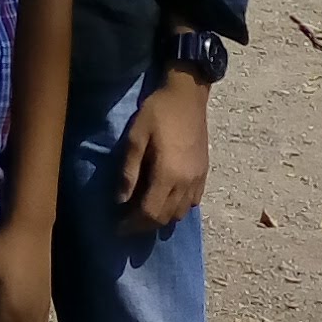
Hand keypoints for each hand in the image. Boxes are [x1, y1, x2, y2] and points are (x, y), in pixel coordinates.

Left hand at [119, 70, 211, 227]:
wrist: (187, 95)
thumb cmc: (158, 112)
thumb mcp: (136, 137)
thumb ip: (129, 171)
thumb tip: (121, 200)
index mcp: (168, 175)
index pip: (150, 213)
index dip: (133, 224)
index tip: (118, 226)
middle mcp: (186, 183)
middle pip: (165, 218)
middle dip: (144, 225)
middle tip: (127, 222)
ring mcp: (198, 179)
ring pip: (180, 213)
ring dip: (161, 218)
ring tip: (144, 212)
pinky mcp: (204, 173)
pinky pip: (192, 202)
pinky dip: (178, 209)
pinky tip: (166, 200)